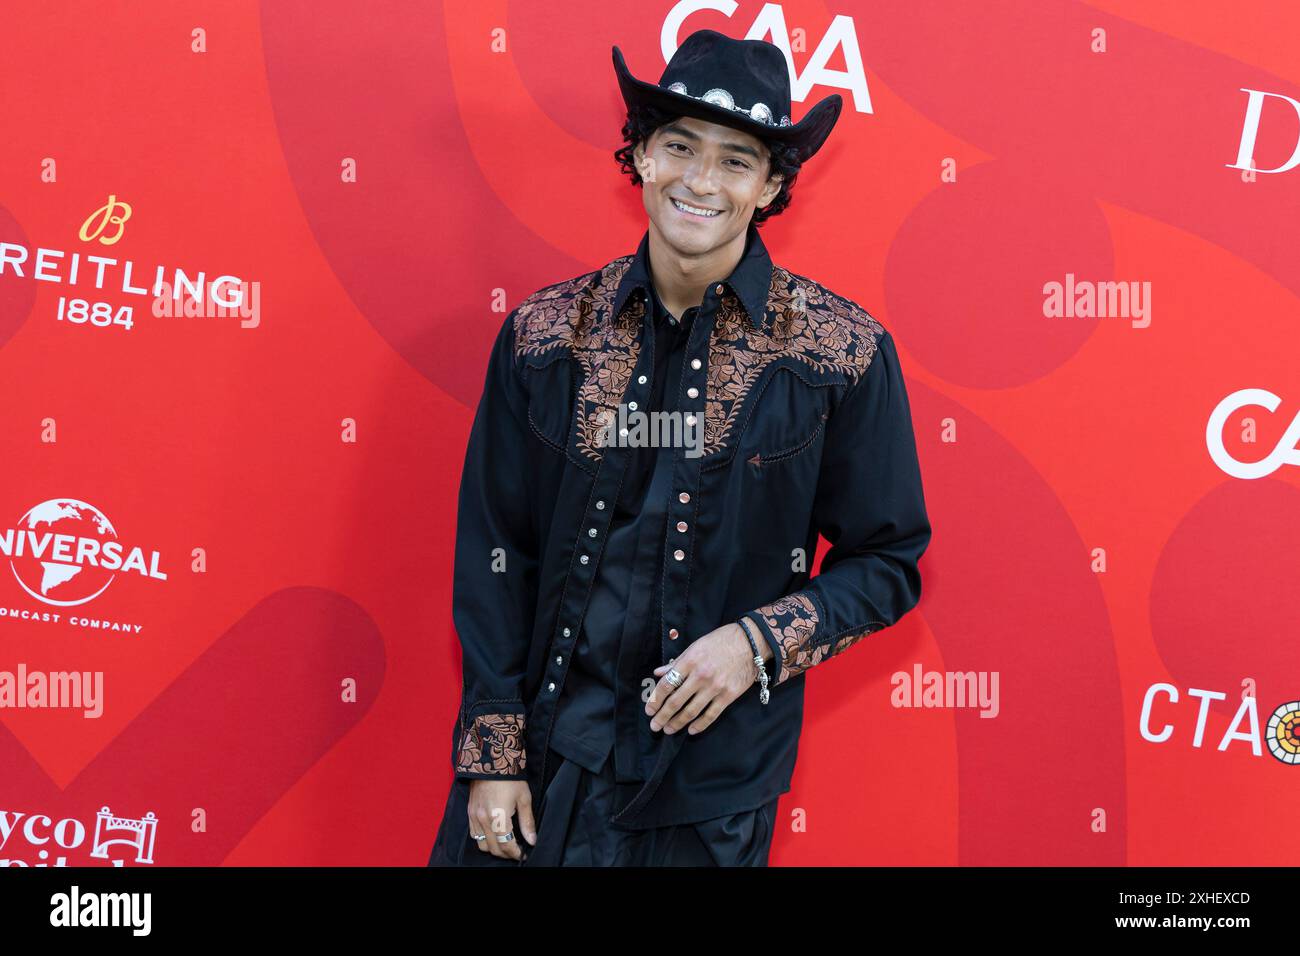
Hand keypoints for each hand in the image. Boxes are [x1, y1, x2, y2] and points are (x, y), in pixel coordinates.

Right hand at [466, 779, 535, 860]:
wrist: (491, 760)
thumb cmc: (510, 778)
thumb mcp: (524, 798)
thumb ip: (527, 822)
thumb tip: (532, 840)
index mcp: (498, 817)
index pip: (506, 845)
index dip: (516, 853)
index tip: (523, 854)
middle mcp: (483, 819)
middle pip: (494, 848)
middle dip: (506, 853)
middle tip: (516, 851)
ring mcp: (474, 816)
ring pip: (481, 844)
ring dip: (493, 848)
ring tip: (505, 845)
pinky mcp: (469, 812)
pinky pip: (474, 834)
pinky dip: (483, 839)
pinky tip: (493, 836)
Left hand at [646, 622, 769, 735]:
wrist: (750, 642)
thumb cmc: (720, 642)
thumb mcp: (695, 646)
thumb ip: (676, 663)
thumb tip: (658, 673)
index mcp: (690, 661)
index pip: (667, 685)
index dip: (655, 699)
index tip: (649, 710)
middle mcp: (700, 676)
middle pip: (676, 701)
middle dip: (662, 716)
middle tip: (654, 726)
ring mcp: (715, 687)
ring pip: (691, 711)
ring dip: (677, 723)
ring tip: (668, 730)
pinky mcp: (729, 695)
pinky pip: (711, 715)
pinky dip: (700, 725)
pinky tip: (691, 730)